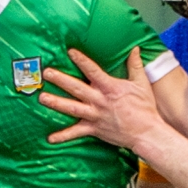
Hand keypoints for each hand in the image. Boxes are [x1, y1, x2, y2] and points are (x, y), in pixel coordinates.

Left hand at [39, 48, 165, 151]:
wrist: (146, 131)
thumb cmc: (145, 107)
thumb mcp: (141, 84)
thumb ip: (135, 65)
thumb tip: (135, 49)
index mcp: (110, 87)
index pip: (93, 70)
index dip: (81, 60)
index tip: (70, 52)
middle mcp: (99, 100)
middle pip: (76, 88)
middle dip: (60, 80)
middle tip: (47, 73)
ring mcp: (95, 115)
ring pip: (71, 108)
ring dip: (56, 103)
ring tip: (42, 98)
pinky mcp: (94, 129)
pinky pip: (76, 133)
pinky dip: (63, 136)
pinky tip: (50, 139)